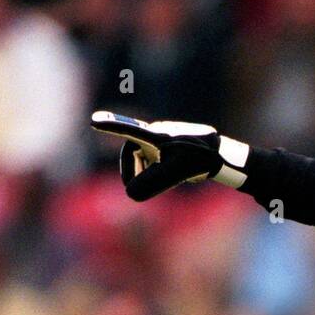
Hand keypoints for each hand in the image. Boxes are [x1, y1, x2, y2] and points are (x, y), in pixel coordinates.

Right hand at [91, 112, 248, 200]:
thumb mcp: (176, 173)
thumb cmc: (198, 159)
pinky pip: (150, 165)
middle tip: (158, 183)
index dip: (111, 127)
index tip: (95, 120)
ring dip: (150, 175)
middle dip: (138, 175)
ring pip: (141, 164)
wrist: (219, 155)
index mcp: (153, 135)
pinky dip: (158, 175)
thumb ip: (152, 183)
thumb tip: (130, 194)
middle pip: (130, 159)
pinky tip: (176, 173)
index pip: (127, 131)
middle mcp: (151, 133)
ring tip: (174, 175)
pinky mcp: (162, 146)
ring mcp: (156, 139)